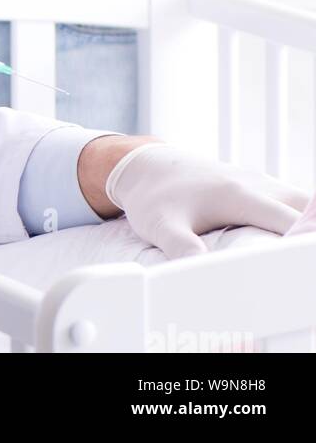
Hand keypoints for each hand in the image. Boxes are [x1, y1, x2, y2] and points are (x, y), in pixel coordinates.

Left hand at [105, 143, 310, 258]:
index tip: (303, 266)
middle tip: (304, 264)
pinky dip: (300, 219)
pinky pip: (291, 202)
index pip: (292, 220)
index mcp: (240, 196)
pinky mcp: (256, 187)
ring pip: (301, 202)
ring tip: (300, 258)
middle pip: (306, 208)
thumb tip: (205, 280)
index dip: (304, 244)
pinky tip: (292, 240)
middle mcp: (257, 185)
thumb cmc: (154, 195)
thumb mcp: (161, 226)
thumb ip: (183, 250)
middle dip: (310, 237)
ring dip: (307, 227)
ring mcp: (259, 183)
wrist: (144, 164)